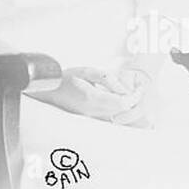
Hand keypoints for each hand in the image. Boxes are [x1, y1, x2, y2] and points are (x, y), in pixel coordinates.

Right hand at [33, 65, 155, 126]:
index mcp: (93, 98)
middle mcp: (93, 111)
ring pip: (118, 115)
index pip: (122, 103)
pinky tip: (119, 99)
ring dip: (127, 106)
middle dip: (134, 100)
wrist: (48, 91)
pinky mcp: (90, 117)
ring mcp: (91, 116)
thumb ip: (106, 78)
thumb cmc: (65, 79)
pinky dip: (119, 109)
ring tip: (131, 93)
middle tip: (139, 89)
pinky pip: (110, 116)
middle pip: (122, 111)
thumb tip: (122, 88)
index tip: (140, 87)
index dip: (135, 96)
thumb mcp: (86, 71)